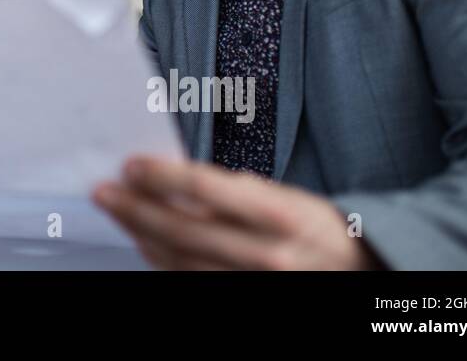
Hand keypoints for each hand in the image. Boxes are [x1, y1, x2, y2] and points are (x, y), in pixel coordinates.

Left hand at [92, 155, 380, 269]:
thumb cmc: (318, 228)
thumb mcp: (290, 197)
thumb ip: (238, 190)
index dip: (164, 176)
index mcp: (283, 217)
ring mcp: (254, 285)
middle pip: (185, 231)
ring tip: (117, 211)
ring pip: (180, 261)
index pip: (210, 190)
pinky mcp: (245, 301)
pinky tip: (143, 241)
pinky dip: (161, 260)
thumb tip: (180, 175)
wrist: (361, 274)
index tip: (132, 164)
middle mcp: (268, 256)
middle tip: (104, 191)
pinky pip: (190, 281)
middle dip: (137, 208)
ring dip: (141, 234)